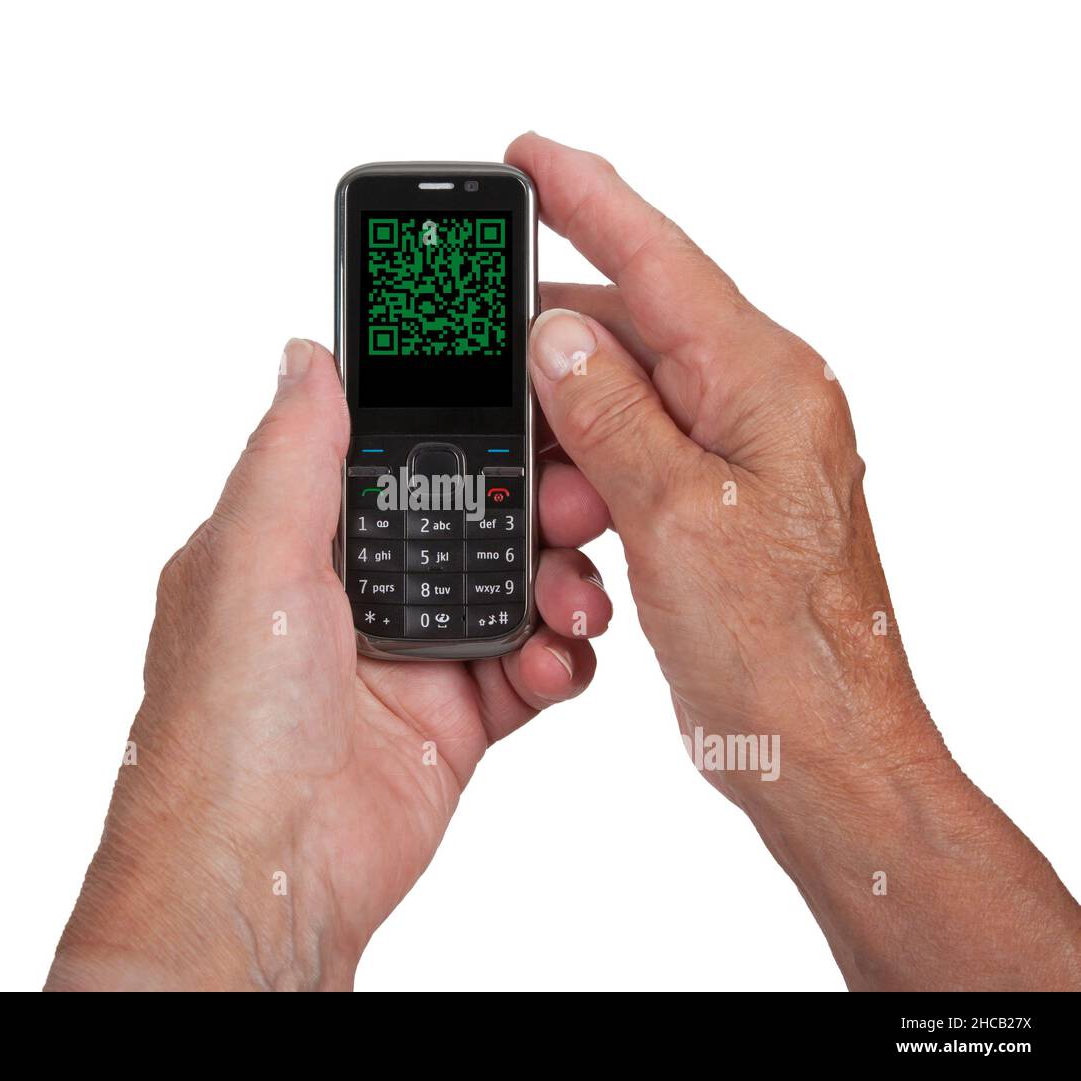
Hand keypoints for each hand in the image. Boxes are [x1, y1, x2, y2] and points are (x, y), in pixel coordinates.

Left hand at [46, 338, 611, 989]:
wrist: (261, 877)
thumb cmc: (225, 726)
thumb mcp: (251, 558)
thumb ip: (292, 452)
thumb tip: (305, 359)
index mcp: (300, 537)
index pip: (396, 452)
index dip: (463, 423)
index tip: (530, 398)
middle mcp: (357, 590)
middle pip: (471, 513)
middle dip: (532, 501)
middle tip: (576, 497)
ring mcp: (410, 654)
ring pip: (515, 584)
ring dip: (559, 579)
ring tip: (571, 596)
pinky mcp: (455, 717)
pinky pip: (532, 667)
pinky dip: (559, 658)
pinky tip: (554, 661)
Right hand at [506, 133, 1080, 989]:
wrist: (820, 750)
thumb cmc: (781, 651)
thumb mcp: (677, 518)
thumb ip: (612, 416)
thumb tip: (559, 341)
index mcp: (764, 384)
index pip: (661, 262)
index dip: (589, 201)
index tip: (529, 157)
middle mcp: (754, 408)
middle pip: (628, 338)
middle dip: (554, 374)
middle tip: (499, 406)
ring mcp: (730, 461)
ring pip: (618, 411)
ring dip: (569, 455)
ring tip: (561, 519)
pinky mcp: (707, 511)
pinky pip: (629, 468)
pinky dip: (591, 495)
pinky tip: (580, 548)